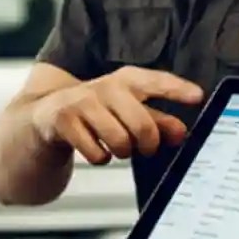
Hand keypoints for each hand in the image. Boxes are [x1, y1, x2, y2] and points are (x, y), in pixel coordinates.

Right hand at [31, 66, 201, 163]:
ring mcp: (81, 101)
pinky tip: (93, 150)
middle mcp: (105, 86)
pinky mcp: (62, 120)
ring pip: (120, 141)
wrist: (40, 119)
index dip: (177, 89)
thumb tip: (181, 132)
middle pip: (142, 123)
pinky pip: (96, 153)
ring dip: (121, 152)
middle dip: (148, 144)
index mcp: (125, 80)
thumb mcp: (125, 113)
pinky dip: (99, 158)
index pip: (156, 81)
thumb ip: (156, 121)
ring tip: (114, 146)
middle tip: (144, 148)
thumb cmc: (92, 114)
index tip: (198, 97)